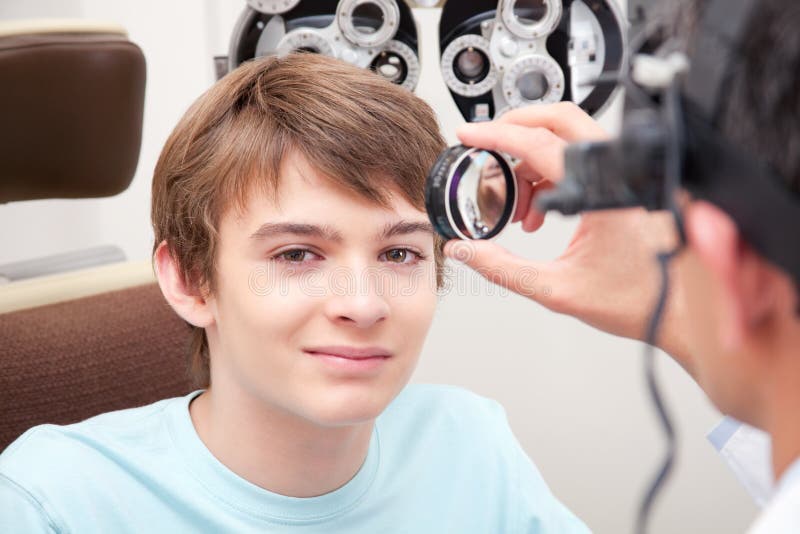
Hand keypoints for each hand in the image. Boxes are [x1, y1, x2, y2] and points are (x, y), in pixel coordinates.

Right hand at [446, 103, 691, 370]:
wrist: (673, 312)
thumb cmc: (633, 300)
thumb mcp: (556, 288)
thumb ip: (502, 268)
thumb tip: (465, 251)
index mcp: (603, 194)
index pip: (541, 145)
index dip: (497, 136)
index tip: (470, 134)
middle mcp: (617, 176)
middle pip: (559, 121)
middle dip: (515, 129)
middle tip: (485, 145)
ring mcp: (620, 177)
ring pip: (564, 141)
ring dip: (528, 163)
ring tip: (514, 207)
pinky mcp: (618, 186)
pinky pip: (575, 162)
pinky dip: (546, 177)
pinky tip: (534, 215)